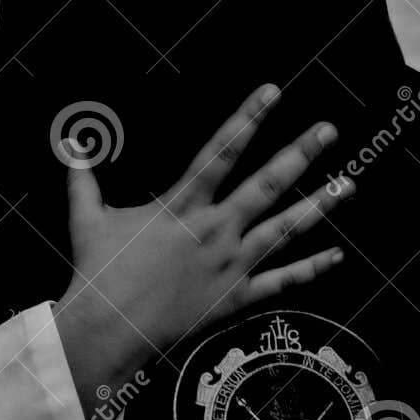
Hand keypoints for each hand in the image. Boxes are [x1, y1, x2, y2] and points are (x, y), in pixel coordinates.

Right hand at [52, 85, 351, 419]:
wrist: (108, 327)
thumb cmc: (97, 269)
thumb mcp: (86, 215)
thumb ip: (82, 178)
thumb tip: (70, 143)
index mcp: (181, 203)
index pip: (220, 150)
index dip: (247, 118)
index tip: (272, 92)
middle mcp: (213, 229)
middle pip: (266, 184)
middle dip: (299, 153)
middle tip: (328, 129)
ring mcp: (229, 264)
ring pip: (284, 229)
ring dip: (318, 205)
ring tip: (348, 184)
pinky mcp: (235, 297)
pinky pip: (281, 281)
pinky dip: (311, 268)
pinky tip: (337, 255)